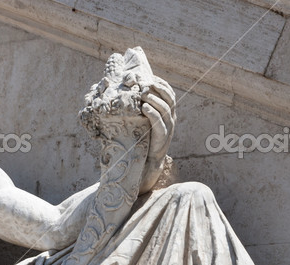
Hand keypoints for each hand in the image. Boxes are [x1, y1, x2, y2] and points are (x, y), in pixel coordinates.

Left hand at [138, 76, 175, 192]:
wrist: (143, 162)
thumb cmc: (138, 139)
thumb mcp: (138, 120)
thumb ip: (134, 107)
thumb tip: (119, 92)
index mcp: (166, 111)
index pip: (167, 91)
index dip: (159, 82)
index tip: (146, 77)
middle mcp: (170, 117)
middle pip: (169, 96)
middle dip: (157, 87)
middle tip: (143, 83)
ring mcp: (168, 127)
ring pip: (166, 108)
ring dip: (154, 98)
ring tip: (142, 93)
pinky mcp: (163, 138)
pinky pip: (161, 123)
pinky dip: (153, 114)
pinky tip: (144, 108)